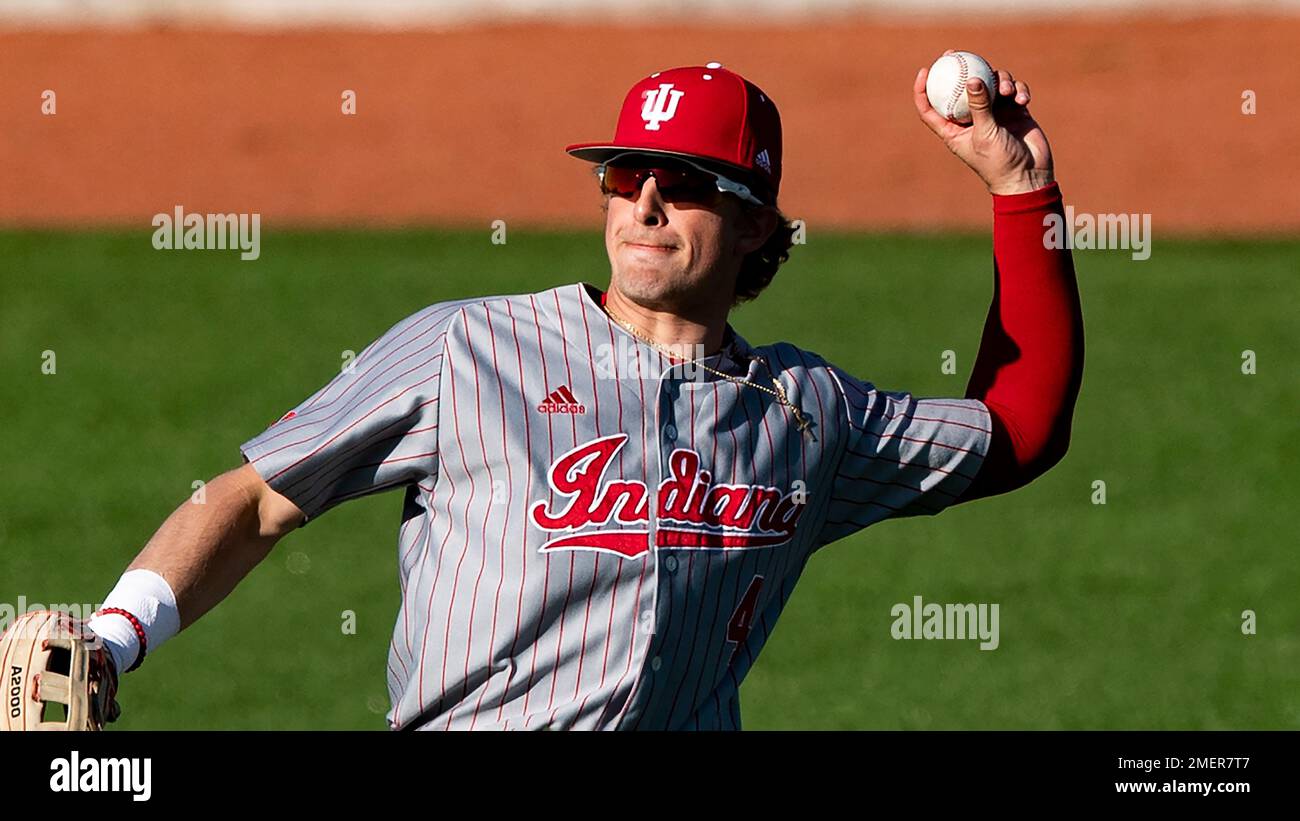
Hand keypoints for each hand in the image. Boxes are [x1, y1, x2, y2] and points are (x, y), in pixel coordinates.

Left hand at [913, 53, 1053, 194]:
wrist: (1028, 176)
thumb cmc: (999, 163)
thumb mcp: (985, 134)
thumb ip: (979, 106)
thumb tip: (972, 79)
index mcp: (954, 130)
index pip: (931, 108)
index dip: (924, 90)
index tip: (925, 70)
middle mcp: (972, 119)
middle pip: (962, 89)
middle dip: (962, 70)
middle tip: (960, 54)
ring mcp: (994, 114)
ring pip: (992, 84)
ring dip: (1001, 81)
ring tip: (1007, 91)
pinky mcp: (1014, 111)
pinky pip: (1013, 90)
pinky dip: (1018, 90)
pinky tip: (1023, 99)